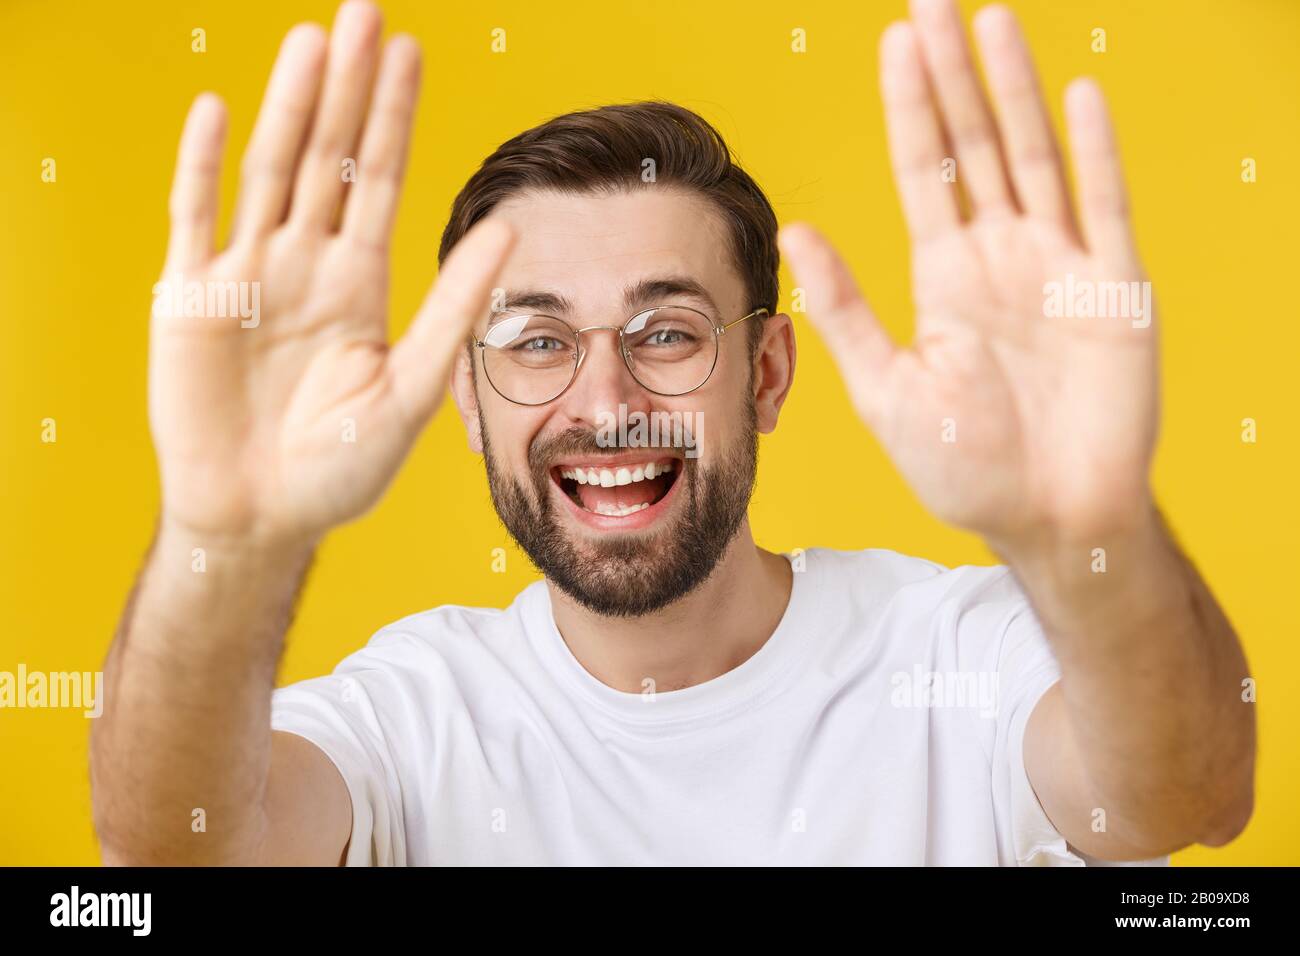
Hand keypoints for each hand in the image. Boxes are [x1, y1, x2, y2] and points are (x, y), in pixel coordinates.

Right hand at [149, 1, 513, 546]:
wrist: (260, 519)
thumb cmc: (338, 467)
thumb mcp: (412, 387)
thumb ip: (454, 307)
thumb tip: (507, 232)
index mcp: (358, 283)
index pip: (378, 180)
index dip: (393, 117)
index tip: (410, 52)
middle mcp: (305, 265)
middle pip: (326, 157)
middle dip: (347, 88)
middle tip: (365, 13)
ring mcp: (246, 275)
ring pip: (270, 172)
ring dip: (288, 106)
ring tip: (312, 40)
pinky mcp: (190, 297)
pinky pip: (195, 218)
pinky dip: (204, 166)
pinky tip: (219, 109)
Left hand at [779, 0, 1157, 547]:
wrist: (1050, 518)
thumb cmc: (966, 466)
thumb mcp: (887, 390)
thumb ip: (845, 309)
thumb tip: (795, 230)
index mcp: (946, 277)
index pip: (922, 172)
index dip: (910, 108)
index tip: (896, 43)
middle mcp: (1001, 257)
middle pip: (974, 147)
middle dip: (953, 78)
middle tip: (935, 4)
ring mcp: (1060, 266)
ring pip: (1034, 158)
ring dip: (1015, 91)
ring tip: (994, 22)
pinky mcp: (1115, 290)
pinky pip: (1107, 207)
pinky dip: (1095, 154)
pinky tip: (1079, 96)